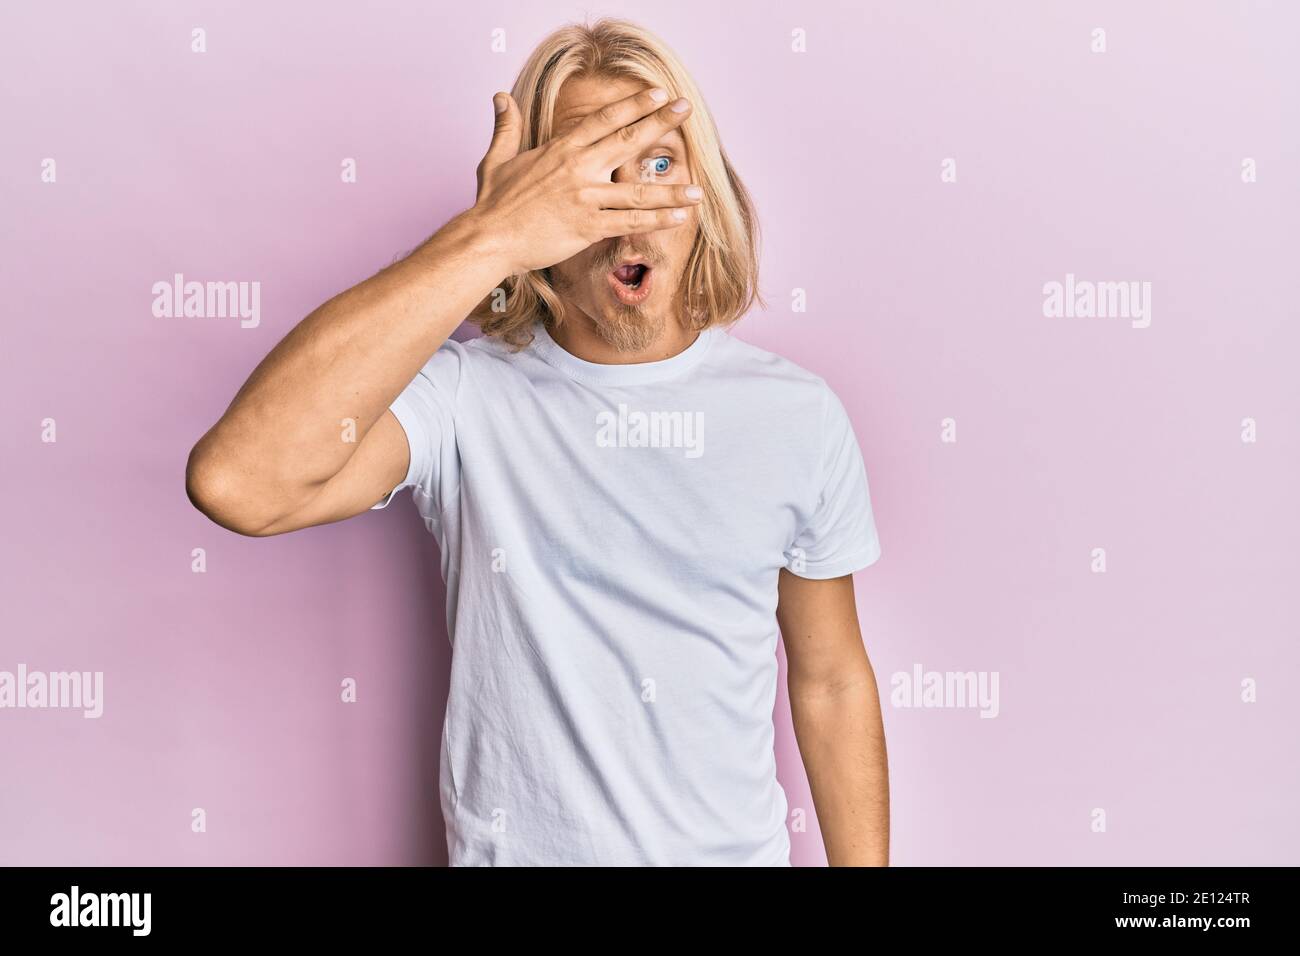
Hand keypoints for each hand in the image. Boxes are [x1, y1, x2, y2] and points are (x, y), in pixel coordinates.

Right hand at [470, 86, 701, 273]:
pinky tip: (680, 216)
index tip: (658, 95)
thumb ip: (506, 127)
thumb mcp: (496, 159)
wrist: (489, 238)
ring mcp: (585, 198)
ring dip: (671, 189)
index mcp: (560, 149)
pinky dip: (658, 220)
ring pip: (637, 191)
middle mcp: (578, 168)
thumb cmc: (492, 203)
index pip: (604, 120)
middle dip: (660, 124)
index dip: (634, 105)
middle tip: (687, 110)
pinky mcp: (588, 228)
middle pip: (627, 141)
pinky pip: (630, 223)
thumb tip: (500, 97)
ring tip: (698, 188)